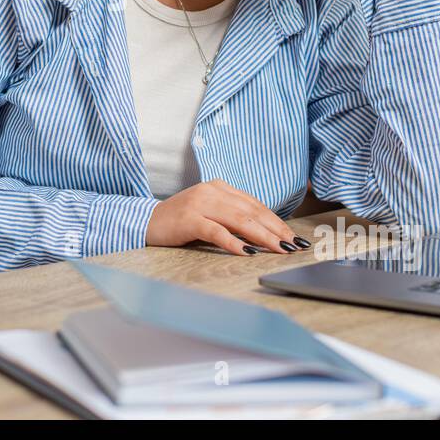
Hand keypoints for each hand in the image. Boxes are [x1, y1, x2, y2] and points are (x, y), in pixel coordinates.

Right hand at [145, 179, 309, 254]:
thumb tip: (265, 235)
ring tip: (279, 249)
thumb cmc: (180, 222)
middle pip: (252, 211)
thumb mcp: (209, 214)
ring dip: (263, 237)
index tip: (293, 237)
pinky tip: (247, 252)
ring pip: (239, 220)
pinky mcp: (189, 219)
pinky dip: (233, 242)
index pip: (255, 205)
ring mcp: (200, 204)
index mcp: (219, 187)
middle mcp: (212, 191)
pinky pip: (216, 232)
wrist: (146, 222)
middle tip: (294, 246)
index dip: (277, 221)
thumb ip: (232, 218)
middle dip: (276, 230)